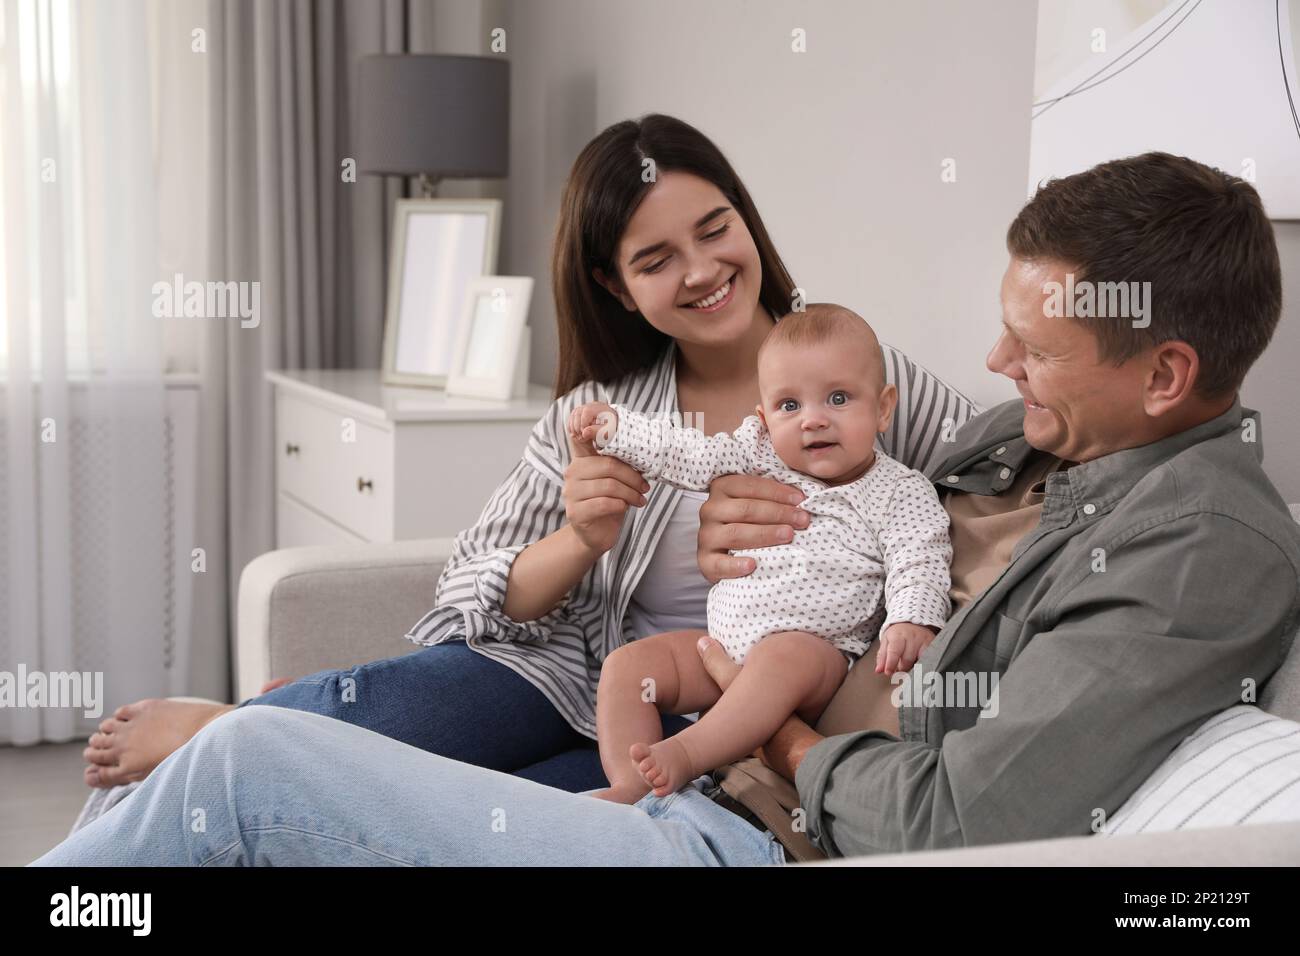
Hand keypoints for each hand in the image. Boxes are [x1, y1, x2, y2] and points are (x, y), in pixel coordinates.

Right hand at [562, 407, 646, 556]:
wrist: (595, 535)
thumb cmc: (608, 503)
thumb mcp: (614, 480)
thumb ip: (619, 463)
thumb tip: (642, 450)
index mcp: (581, 460)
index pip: (584, 439)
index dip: (595, 428)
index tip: (618, 432)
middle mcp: (572, 473)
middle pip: (608, 466)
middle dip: (632, 477)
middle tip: (645, 487)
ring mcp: (571, 493)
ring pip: (609, 486)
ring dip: (630, 494)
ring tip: (640, 500)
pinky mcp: (575, 512)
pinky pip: (604, 503)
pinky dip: (620, 505)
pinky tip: (626, 508)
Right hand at [696, 474, 809, 584]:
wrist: (729, 553)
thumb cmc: (752, 523)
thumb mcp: (759, 502)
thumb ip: (773, 494)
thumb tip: (801, 494)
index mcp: (722, 488)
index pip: (750, 486)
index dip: (777, 492)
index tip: (801, 499)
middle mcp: (710, 509)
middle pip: (746, 509)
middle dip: (778, 513)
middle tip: (802, 520)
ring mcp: (706, 536)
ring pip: (736, 533)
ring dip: (765, 534)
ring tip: (788, 536)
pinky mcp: (705, 561)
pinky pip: (719, 564)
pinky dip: (735, 565)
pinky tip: (752, 565)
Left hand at [875, 622, 939, 676]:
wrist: (912, 623)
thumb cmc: (897, 635)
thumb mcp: (886, 642)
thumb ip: (882, 657)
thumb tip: (879, 670)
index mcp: (897, 636)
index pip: (894, 652)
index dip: (891, 664)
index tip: (888, 673)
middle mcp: (911, 637)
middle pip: (907, 659)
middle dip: (901, 668)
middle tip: (898, 669)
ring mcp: (923, 640)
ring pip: (919, 660)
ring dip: (913, 668)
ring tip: (908, 666)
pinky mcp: (932, 643)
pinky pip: (929, 658)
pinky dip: (923, 664)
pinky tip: (919, 664)